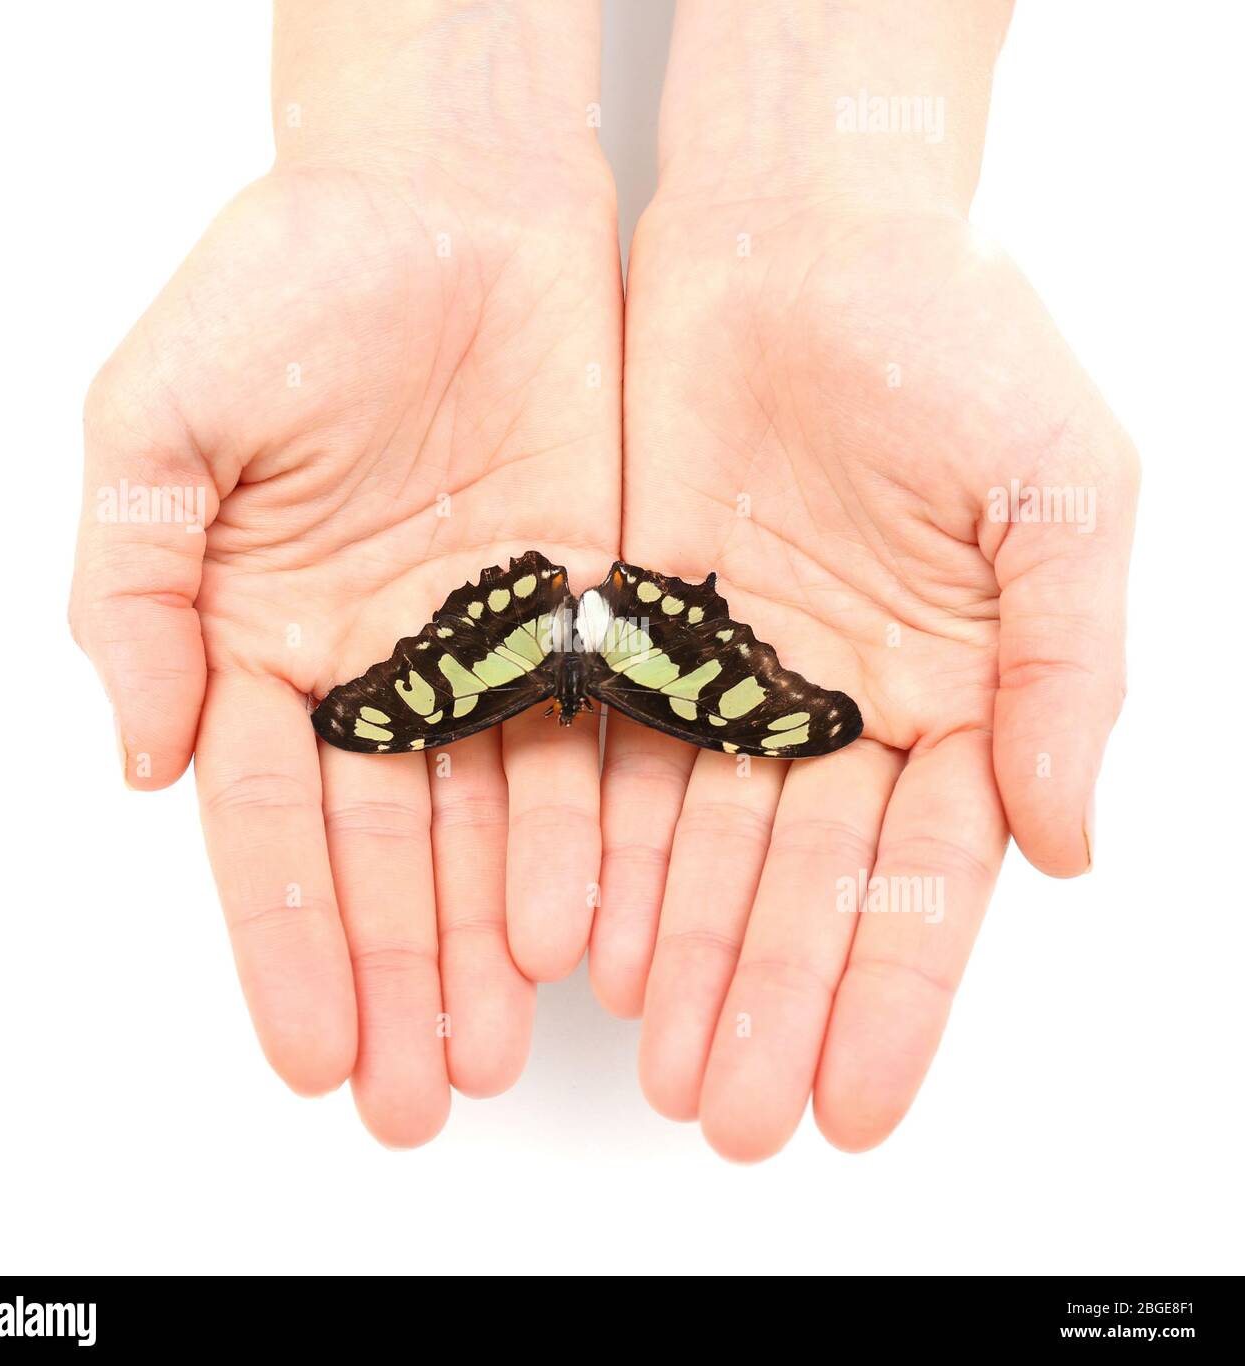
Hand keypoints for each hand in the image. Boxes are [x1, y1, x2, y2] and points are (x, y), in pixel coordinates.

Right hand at [69, 1, 618, 1145]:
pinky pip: (588, 744)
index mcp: (265, 640)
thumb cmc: (288, 288)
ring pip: (487, 827)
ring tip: (495, 1052)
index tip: (314, 1053)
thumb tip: (143, 758)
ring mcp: (489, 649)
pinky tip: (579, 929)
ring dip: (484, 944)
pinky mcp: (590, 613)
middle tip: (416, 1098)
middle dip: (396, 980)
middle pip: (385, 855)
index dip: (288, 943)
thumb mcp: (155, 426)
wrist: (448, 203)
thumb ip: (134, 592)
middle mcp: (380, 666)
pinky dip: (581, 838)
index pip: (271, 826)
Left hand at [593, 1, 1135, 1158]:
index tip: (854, 1102)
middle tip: (734, 1114)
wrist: (805, 236)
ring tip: (658, 1062)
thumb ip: (1068, 670)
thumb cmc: (954, 343)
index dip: (890, 996)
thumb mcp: (1060, 500)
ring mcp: (731, 679)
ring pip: (701, 848)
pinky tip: (589, 942)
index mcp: (953, 695)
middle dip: (770, 1004)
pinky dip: (604, 851)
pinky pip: (615, 760)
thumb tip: (1073, 839)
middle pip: (800, 888)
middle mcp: (838, 708)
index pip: (923, 880)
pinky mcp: (636, 634)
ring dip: (683, 958)